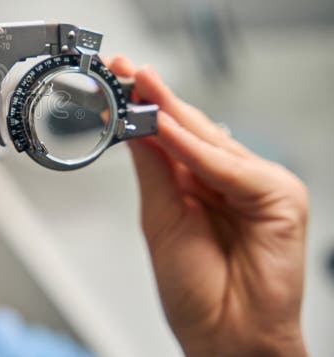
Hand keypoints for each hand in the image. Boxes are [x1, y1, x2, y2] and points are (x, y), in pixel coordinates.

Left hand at [106, 56, 307, 356]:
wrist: (225, 335)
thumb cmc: (195, 289)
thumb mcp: (159, 217)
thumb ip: (153, 169)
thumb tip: (133, 127)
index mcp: (200, 184)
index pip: (170, 135)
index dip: (143, 106)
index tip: (116, 78)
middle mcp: (229, 179)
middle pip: (189, 128)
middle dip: (153, 97)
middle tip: (123, 68)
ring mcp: (256, 185)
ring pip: (208, 140)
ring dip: (169, 111)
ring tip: (136, 83)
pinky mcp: (281, 197)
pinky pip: (228, 166)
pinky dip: (194, 147)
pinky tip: (164, 127)